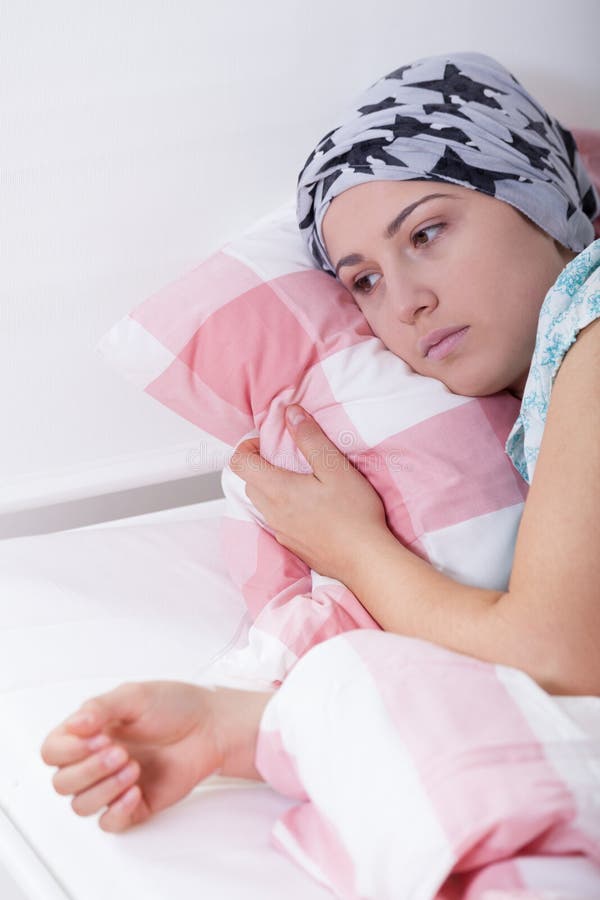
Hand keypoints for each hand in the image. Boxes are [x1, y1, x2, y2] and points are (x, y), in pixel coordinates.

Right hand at [41, 681, 271, 832]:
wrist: (211, 726)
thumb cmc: (176, 706)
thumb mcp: (135, 695)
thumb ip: (101, 707)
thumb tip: (75, 724)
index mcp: (90, 732)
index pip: (52, 751)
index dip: (68, 750)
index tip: (97, 737)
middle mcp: (97, 760)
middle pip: (62, 783)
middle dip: (88, 770)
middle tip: (120, 752)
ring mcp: (114, 784)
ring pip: (81, 806)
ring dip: (103, 788)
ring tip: (134, 767)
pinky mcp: (135, 805)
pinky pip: (110, 823)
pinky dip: (117, 810)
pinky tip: (135, 791)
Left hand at [229, 404, 388, 583]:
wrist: (366, 560)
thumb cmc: (354, 513)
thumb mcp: (335, 467)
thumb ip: (310, 438)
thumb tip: (291, 414)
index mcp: (277, 490)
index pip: (239, 463)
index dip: (248, 446)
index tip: (270, 442)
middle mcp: (272, 512)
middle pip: (249, 482)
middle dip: (261, 465)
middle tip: (288, 457)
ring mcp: (281, 532)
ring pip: (262, 502)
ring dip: (272, 486)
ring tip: (302, 481)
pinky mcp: (293, 545)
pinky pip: (277, 520)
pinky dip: (285, 507)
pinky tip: (313, 507)